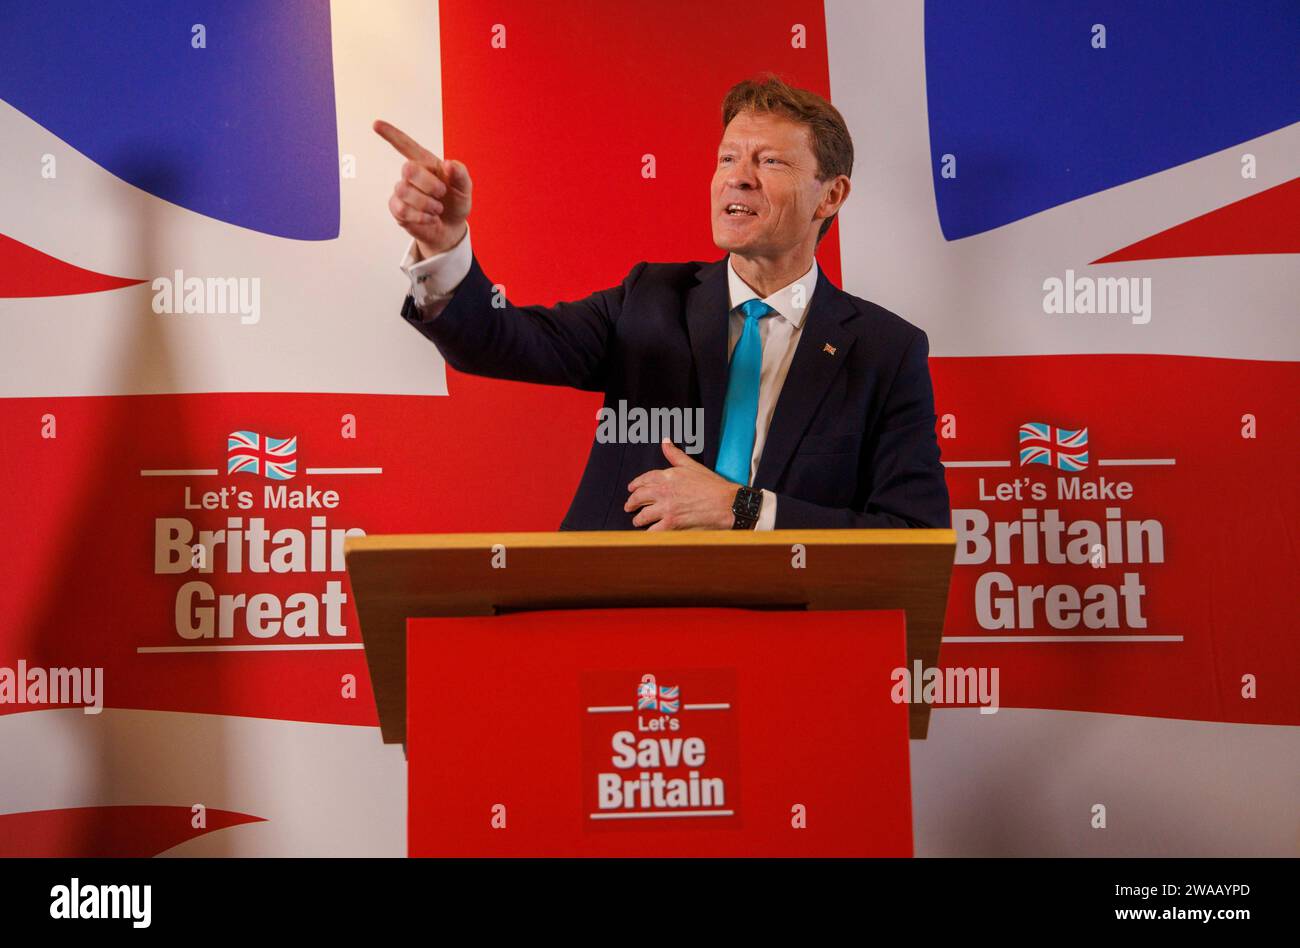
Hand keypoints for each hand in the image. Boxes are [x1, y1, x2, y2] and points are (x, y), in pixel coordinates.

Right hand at [374, 119, 472, 256]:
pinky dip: (420, 216)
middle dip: (429, 184)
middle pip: (408, 169)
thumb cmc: (456, 203)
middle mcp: (412, 173)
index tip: (376, 124)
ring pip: (404, 191)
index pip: (406, 145)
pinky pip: (402, 210)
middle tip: (442, 194)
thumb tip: (449, 164)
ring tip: (437, 209)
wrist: (451, 227)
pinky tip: (430, 218)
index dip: (391, 134)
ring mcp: (402, 190)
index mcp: (426, 163)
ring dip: (427, 203)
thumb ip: (460, 174)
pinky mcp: (397, 208)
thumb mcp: (465, 189)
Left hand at [625, 438, 738, 529]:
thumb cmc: (712, 486)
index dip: (635, 485)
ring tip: (637, 521)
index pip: (644, 479)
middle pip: (639, 497)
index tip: (631, 489)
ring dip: (638, 519)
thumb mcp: (692, 466)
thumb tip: (665, 442)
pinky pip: (653, 530)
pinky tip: (649, 532)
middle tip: (628, 506)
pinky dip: (650, 533)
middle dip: (631, 503)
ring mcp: (667, 509)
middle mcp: (664, 491)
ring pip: (643, 516)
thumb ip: (675, 454)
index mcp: (668, 476)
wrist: (726, 503)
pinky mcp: (672, 524)